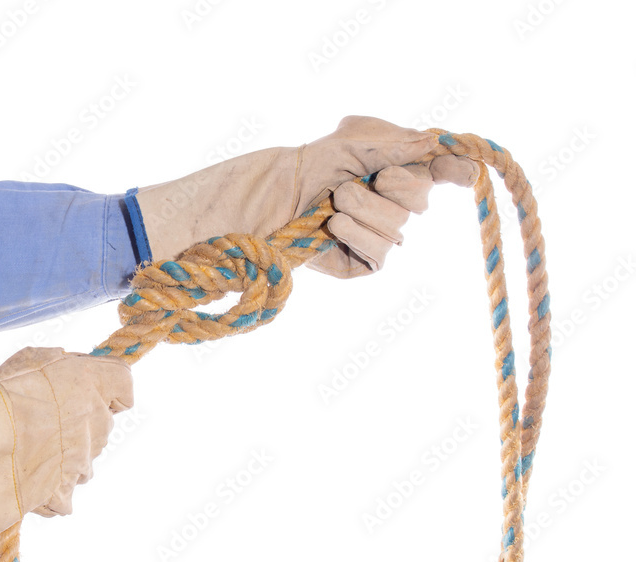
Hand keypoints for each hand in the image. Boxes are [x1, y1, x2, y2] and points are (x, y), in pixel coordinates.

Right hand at [0, 347, 132, 561]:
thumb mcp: (15, 366)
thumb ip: (48, 370)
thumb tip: (56, 370)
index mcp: (86, 380)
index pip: (122, 382)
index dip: (109, 388)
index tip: (93, 390)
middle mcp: (92, 421)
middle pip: (102, 423)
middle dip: (77, 423)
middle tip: (37, 422)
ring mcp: (79, 462)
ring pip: (84, 460)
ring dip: (62, 457)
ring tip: (20, 453)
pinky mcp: (61, 496)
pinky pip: (65, 494)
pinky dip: (49, 491)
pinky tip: (18, 482)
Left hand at [133, 115, 476, 276]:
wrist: (256, 208)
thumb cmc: (296, 171)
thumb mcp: (346, 144)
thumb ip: (396, 142)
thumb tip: (440, 145)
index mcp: (390, 171)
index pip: (438, 170)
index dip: (453, 168)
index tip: (459, 169)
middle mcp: (388, 205)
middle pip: (419, 196)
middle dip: (384, 183)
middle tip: (346, 182)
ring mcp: (375, 238)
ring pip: (399, 227)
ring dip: (362, 210)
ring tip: (329, 205)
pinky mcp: (360, 266)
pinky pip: (380, 253)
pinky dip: (355, 236)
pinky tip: (330, 228)